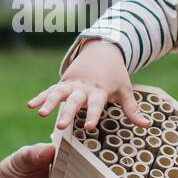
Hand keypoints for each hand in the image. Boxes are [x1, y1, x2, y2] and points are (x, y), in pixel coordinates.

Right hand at [26, 39, 150, 131]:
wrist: (102, 50)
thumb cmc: (116, 75)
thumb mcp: (125, 90)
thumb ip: (132, 109)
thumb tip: (147, 125)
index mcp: (100, 90)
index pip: (97, 104)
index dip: (93, 115)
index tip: (89, 127)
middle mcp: (84, 87)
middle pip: (75, 100)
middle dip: (67, 112)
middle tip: (60, 126)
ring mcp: (72, 83)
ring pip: (59, 93)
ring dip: (49, 102)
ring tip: (41, 114)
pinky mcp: (63, 82)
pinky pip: (50, 89)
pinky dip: (40, 96)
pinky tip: (30, 106)